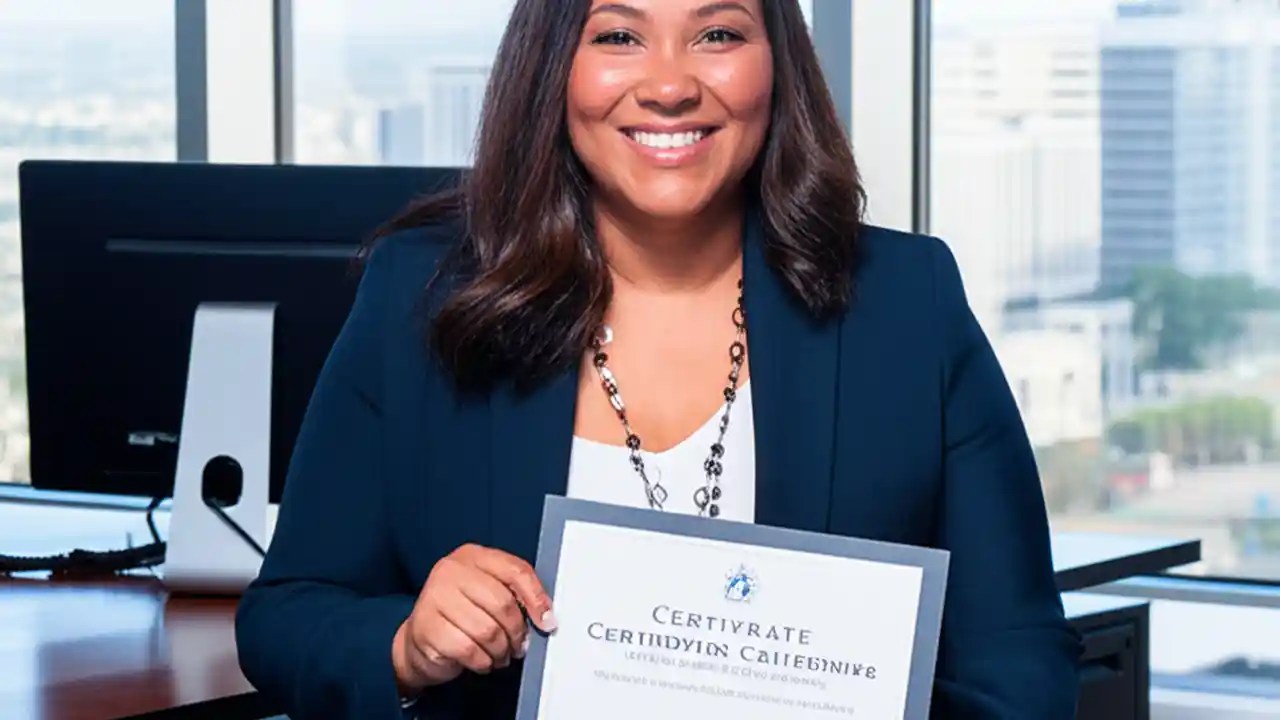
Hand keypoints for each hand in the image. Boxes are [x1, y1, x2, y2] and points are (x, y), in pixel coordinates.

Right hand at [391, 544, 555, 694]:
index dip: (536, 598)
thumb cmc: (461, 615)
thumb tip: (545, 615)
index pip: (515, 570)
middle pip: (502, 603)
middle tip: (519, 645)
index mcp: (472, 556)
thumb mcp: (487, 594)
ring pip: (487, 630)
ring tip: (500, 654)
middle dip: (516, 631)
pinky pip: (469, 650)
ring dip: (500, 650)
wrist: (420, 639)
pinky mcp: (427, 627)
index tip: (547, 621)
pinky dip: (482, 661)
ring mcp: (435, 597)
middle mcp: (451, 570)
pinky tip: (481, 660)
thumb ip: (514, 594)